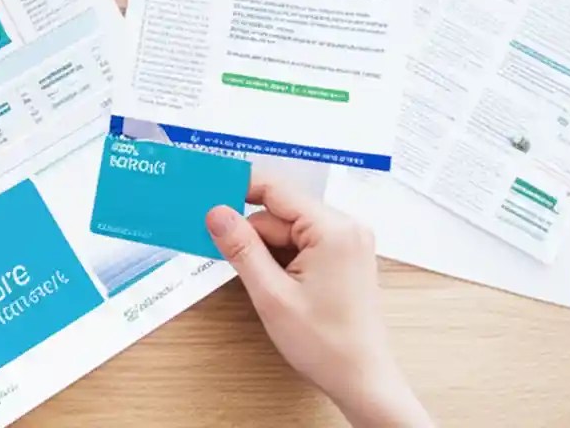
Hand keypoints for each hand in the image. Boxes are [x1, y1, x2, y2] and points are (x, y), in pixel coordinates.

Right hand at [206, 182, 432, 427]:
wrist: (363, 380)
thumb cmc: (325, 343)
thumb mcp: (271, 294)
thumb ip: (241, 248)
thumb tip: (215, 212)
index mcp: (332, 229)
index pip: (275, 189)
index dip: (237, 188)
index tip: (206, 194)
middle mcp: (346, 227)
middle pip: (280, 212)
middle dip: (251, 233)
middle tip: (224, 256)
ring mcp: (347, 242)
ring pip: (288, 229)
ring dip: (266, 249)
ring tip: (262, 285)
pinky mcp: (344, 257)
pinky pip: (302, 243)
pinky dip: (281, 257)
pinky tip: (275, 284)